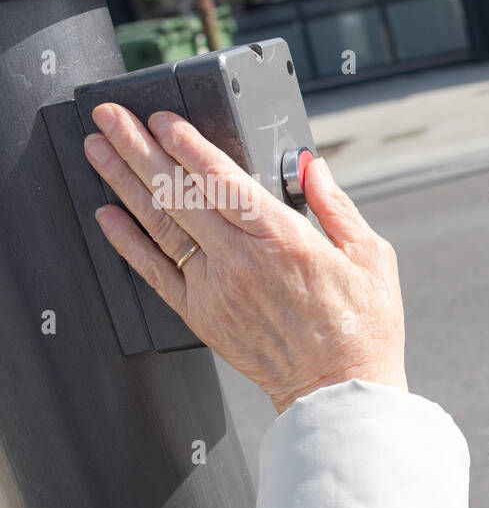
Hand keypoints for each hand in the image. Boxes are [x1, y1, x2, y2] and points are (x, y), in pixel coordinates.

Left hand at [84, 104, 407, 412]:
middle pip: (178, 192)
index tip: (162, 119)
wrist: (338, 390)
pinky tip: (106, 215)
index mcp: (284, 239)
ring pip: (158, 225)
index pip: (220, 179)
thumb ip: (336, 206)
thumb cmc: (363, 328)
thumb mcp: (371, 257)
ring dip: (123, 182)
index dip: (185, 144)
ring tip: (97, 150)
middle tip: (110, 117)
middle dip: (139, 148)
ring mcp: (215, 289)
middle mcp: (240, 260)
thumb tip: (311, 166)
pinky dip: (126, 242)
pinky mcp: (201, 316)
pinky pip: (154, 273)